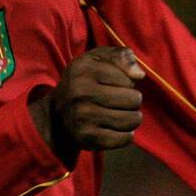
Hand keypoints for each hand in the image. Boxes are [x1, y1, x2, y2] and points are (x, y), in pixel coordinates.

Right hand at [30, 46, 145, 160]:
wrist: (57, 112)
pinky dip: (126, 135)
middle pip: (134, 100)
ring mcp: (82, 117)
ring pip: (132, 120)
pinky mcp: (87, 138)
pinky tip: (116, 129)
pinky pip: (125, 139)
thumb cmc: (85, 80)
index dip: (127, 82)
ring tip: (120, 114)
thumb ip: (121, 56)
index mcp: (83, 69)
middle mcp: (80, 93)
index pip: (129, 79)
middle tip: (119, 101)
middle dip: (132, 101)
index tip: (113, 85)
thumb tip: (139, 75)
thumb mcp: (98, 58)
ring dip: (131, 118)